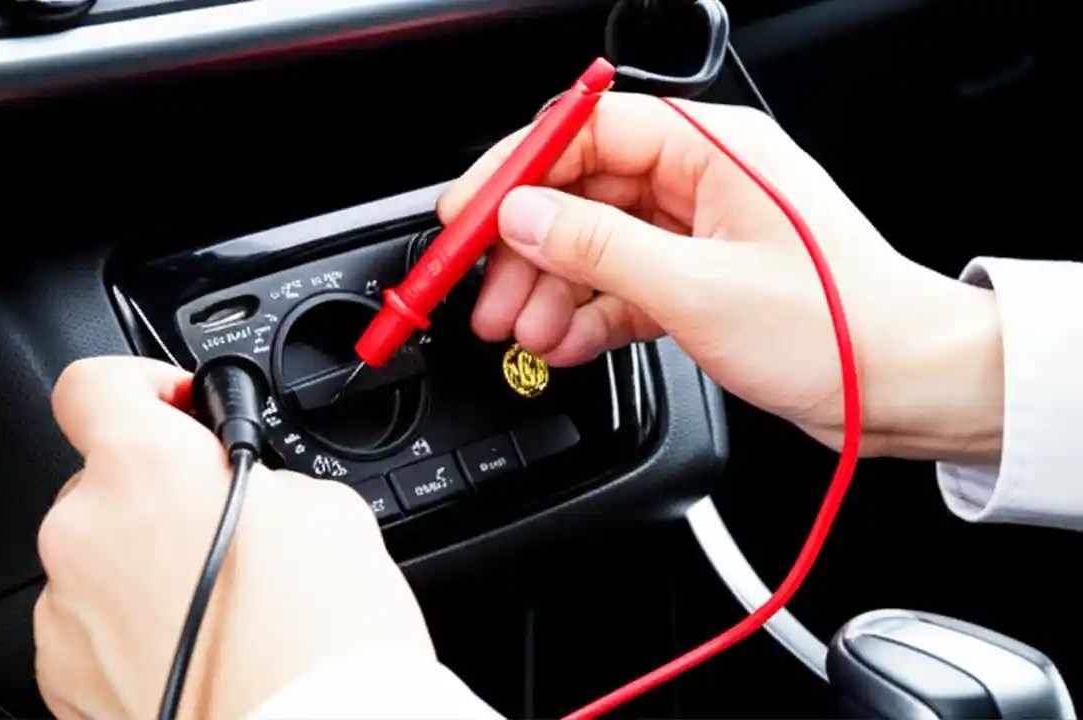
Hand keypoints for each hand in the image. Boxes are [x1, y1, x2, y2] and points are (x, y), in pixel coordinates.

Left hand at [34, 356, 433, 718]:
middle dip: (159, 497)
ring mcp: (65, 614)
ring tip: (216, 606)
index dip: (137, 387)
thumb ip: (262, 478)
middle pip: (103, 483)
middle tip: (226, 531)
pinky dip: (130, 628)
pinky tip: (193, 646)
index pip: (91, 386)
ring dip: (144, 566)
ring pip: (97, 560)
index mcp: (145, 468)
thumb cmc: (326, 641)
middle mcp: (86, 534)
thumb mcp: (328, 511)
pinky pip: (88, 627)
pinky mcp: (65, 680)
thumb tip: (251, 491)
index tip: (175, 410)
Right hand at [440, 93, 1002, 461]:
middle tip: (483, 293)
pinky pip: (621, 286)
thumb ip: (600, 248)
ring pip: (595, 245)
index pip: (585, 133)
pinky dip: (588, 316)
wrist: (907, 387)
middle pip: (580, 194)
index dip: (515, 171)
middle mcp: (702, 182)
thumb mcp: (700, 288)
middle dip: (525, 247)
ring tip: (519, 334)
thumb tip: (522, 217)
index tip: (467, 214)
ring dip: (550, 289)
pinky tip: (564, 344)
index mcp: (712, 150)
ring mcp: (698, 233)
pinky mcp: (699, 281)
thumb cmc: (841, 329)